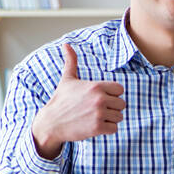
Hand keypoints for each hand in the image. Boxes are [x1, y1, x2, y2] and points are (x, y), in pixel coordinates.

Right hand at [31, 43, 125, 158]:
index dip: (112, 94)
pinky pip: (114, 128)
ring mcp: (99, 114)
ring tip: (96, 118)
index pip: (119, 89)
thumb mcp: (67, 79)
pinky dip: (108, 129)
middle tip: (98, 110)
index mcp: (96, 86)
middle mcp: (99, 99)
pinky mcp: (98, 128)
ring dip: (110, 119)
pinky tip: (96, 126)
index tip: (102, 98)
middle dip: (112, 108)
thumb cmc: (60, 100)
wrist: (52, 122)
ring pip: (119, 117)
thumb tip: (66, 44)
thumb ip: (71, 62)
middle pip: (122, 104)